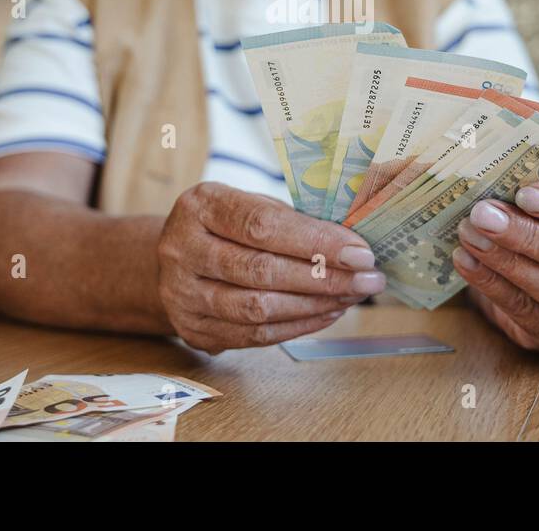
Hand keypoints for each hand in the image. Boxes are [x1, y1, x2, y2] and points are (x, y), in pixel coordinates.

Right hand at [157, 181, 386, 353]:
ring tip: (351, 297)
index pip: (262, 225)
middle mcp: (183, 249)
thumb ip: (290, 220)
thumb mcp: (248, 203)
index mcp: (200, 206)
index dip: (315, 241)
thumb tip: (351, 244)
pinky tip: (326, 313)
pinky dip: (297, 326)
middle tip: (367, 280)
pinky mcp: (193, 329)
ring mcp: (182, 294)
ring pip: (258, 308)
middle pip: (261, 270)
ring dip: (315, 306)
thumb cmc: (223, 225)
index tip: (359, 251)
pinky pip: (254, 335)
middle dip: (324, 277)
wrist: (170, 258)